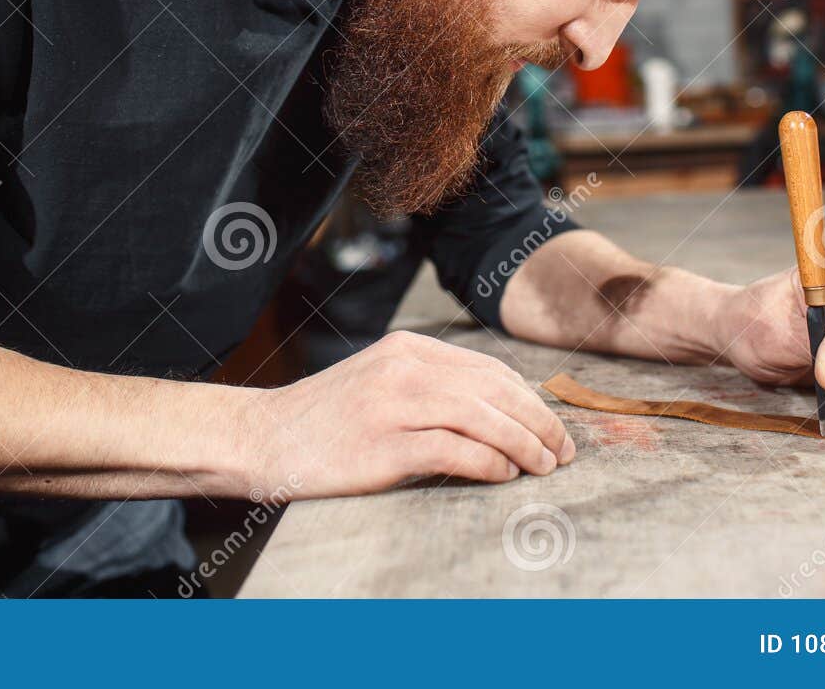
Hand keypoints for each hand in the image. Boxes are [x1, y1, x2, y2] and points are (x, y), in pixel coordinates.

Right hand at [245, 330, 574, 497]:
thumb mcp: (380, 383)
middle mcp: (405, 369)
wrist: (262, 438)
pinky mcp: (384, 446)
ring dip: (524, 444)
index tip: (553, 426)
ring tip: (543, 466)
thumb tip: (497, 411)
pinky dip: (489, 464)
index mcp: (408, 349)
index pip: (490, 370)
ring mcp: (393, 405)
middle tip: (563, 451)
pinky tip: (504, 475)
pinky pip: (455, 451)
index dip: (531, 399)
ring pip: (483, 418)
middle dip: (539, 422)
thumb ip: (430, 387)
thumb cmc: (324, 420)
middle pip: (495, 391)